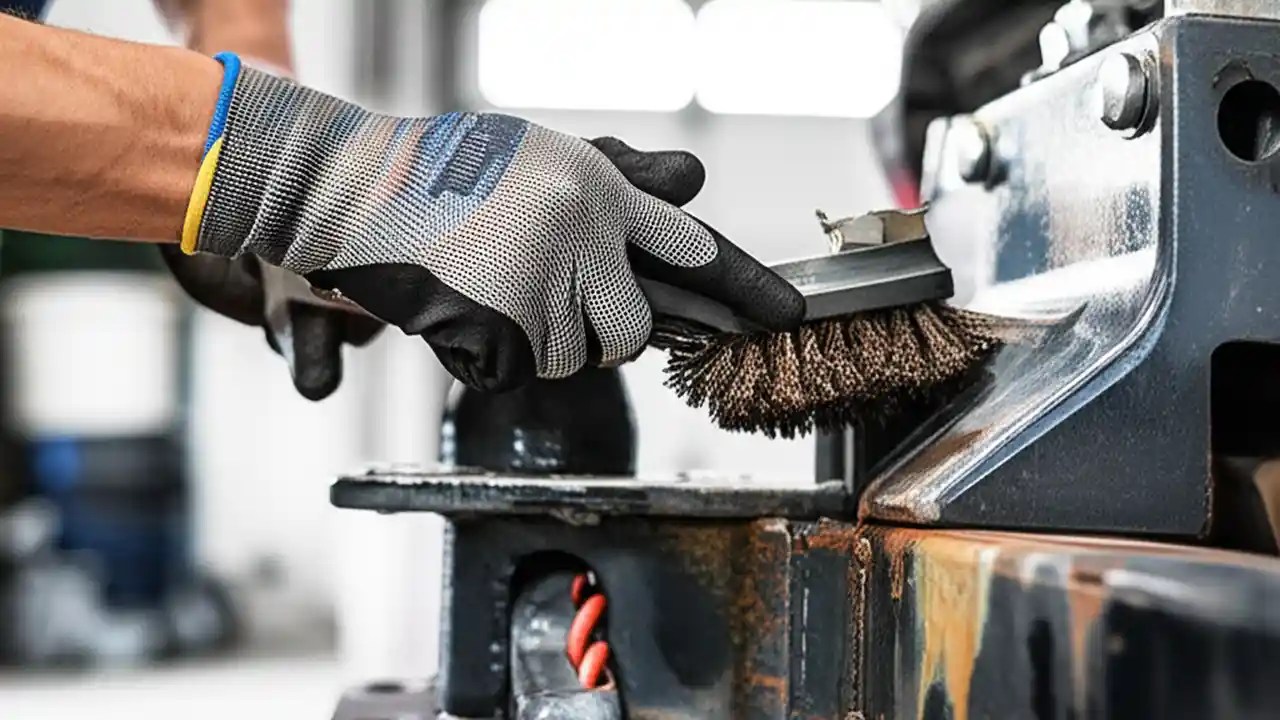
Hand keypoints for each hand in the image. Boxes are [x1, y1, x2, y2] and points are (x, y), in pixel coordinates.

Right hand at [185, 64, 803, 390]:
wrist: (346, 188)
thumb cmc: (440, 173)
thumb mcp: (540, 157)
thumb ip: (620, 179)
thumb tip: (693, 182)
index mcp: (596, 186)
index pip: (693, 248)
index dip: (746, 286)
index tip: (790, 314)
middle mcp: (583, 233)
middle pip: (631, 330)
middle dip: (596, 329)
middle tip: (538, 296)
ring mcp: (544, 283)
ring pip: (570, 356)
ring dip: (532, 337)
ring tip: (482, 284)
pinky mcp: (503, 329)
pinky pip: (515, 371)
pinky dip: (486, 351)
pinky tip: (455, 304)